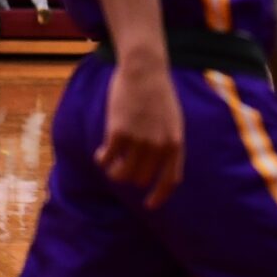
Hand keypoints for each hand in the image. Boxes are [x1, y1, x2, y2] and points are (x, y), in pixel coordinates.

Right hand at [96, 59, 183, 206]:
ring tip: (109, 160)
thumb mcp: (172, 120)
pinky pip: (107, 160)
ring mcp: (140, 141)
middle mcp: (159, 146)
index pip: (170, 180)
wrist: (145, 70)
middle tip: (121, 165)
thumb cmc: (158, 93)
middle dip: (130, 175)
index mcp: (175, 143)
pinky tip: (101, 153)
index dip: (159, 196)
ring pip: (122, 174)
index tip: (149, 205)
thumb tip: (157, 165)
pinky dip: (102, 159)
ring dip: (114, 170)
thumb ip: (167, 142)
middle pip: (141, 179)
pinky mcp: (119, 133)